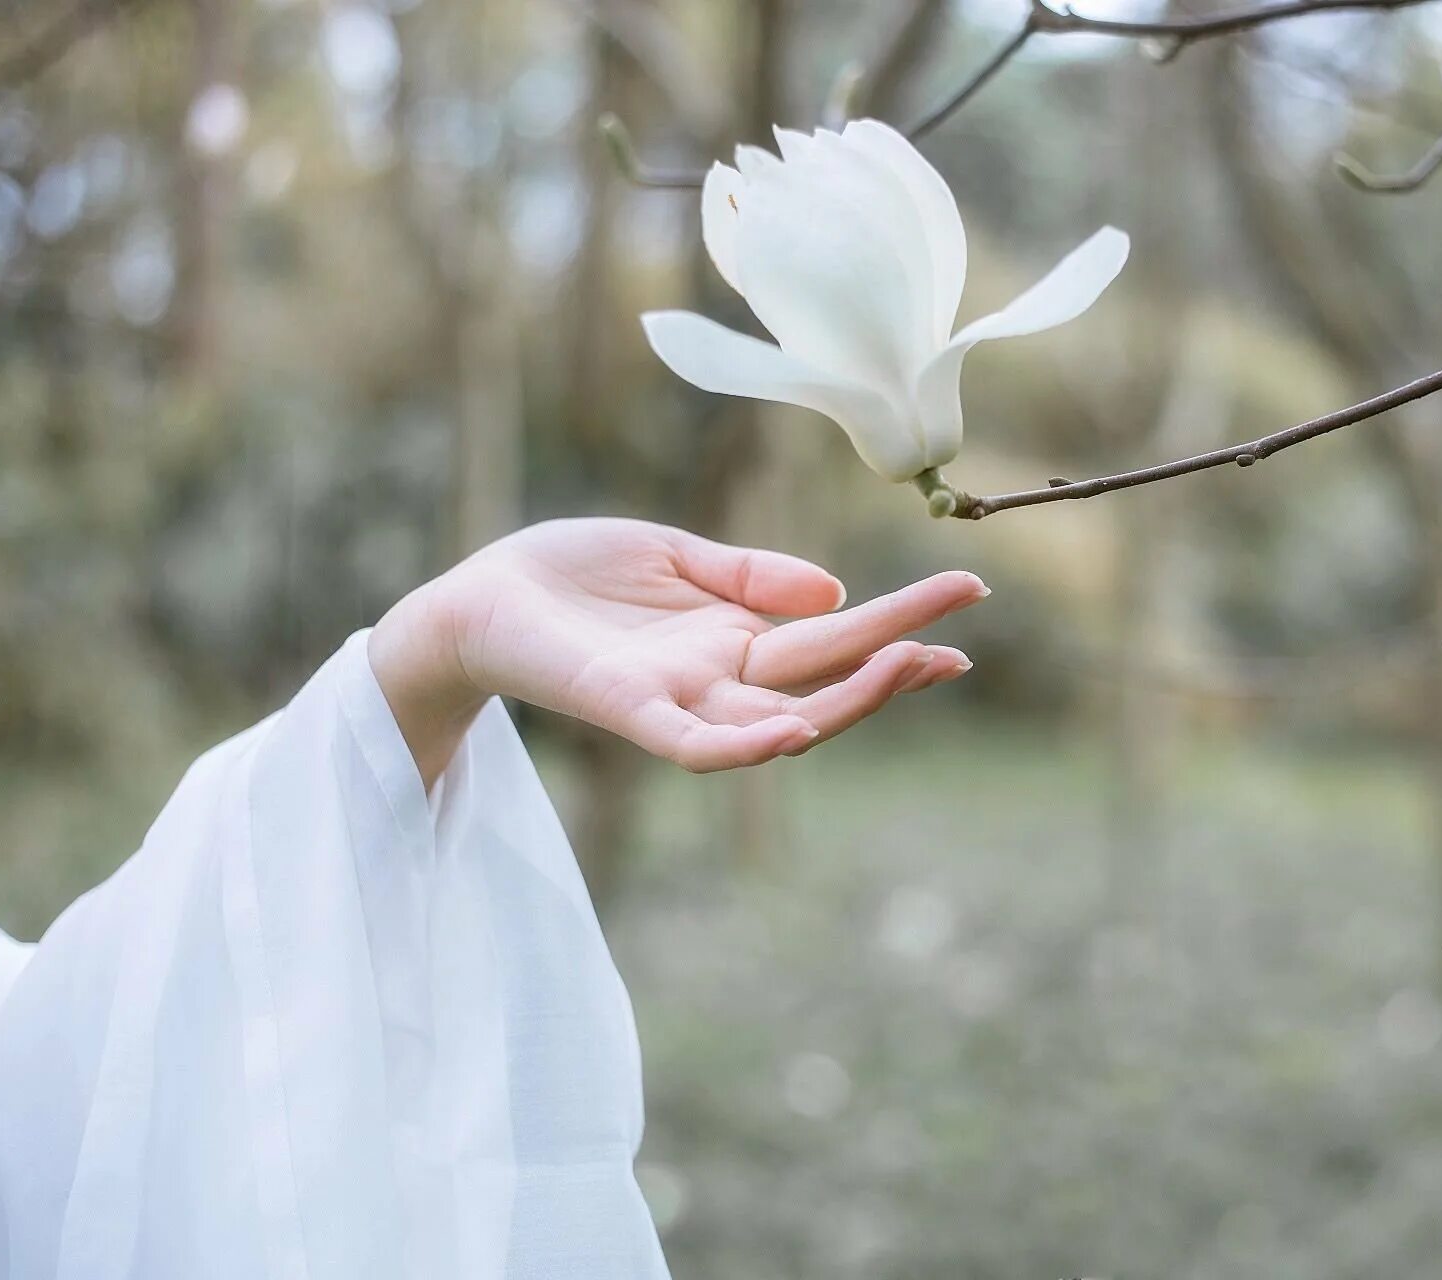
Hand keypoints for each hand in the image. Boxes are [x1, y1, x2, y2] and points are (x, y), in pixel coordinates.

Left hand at [368, 518, 984, 785]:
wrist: (475, 599)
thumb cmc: (571, 577)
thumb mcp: (678, 555)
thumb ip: (751, 574)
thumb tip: (834, 589)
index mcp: (736, 640)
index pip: (835, 638)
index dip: (900, 621)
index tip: (966, 596)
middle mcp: (720, 681)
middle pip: (827, 685)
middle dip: (895, 668)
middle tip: (959, 647)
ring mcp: (680, 701)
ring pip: (782, 720)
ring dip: (849, 702)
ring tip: (911, 665)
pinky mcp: (628, 710)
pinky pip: (696, 744)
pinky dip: (746, 744)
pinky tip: (796, 730)